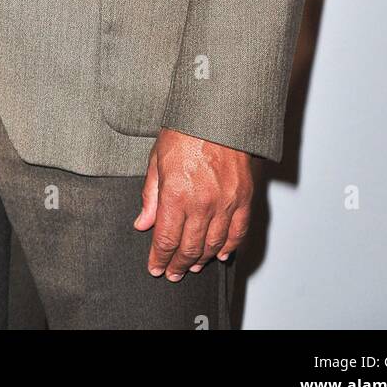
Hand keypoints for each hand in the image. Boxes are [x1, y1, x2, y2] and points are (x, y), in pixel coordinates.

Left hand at [134, 127, 252, 279]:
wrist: (217, 113)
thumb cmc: (186, 130)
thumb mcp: (157, 160)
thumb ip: (150, 196)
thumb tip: (143, 224)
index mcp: (176, 194)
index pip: (166, 240)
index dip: (160, 259)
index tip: (156, 267)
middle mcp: (202, 203)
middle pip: (189, 248)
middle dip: (178, 264)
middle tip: (172, 272)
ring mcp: (225, 202)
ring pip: (214, 245)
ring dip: (202, 259)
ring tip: (192, 265)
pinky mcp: (244, 198)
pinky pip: (238, 232)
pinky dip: (229, 248)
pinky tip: (220, 254)